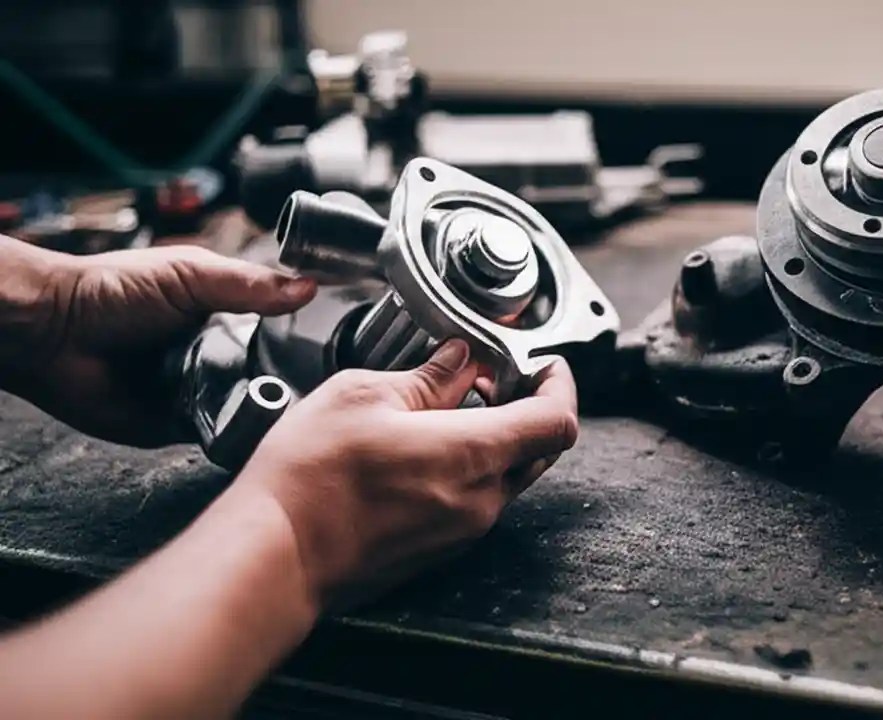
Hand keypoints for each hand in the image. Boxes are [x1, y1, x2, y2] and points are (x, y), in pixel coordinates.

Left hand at [0, 238, 315, 445]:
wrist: (55, 333)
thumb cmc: (111, 291)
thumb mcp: (189, 275)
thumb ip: (248, 284)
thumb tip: (308, 288)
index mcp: (225, 315)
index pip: (281, 330)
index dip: (309, 338)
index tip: (344, 345)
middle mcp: (218, 356)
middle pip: (274, 374)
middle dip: (295, 379)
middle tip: (326, 384)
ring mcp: (202, 392)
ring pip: (253, 408)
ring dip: (269, 408)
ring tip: (297, 407)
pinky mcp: (181, 427)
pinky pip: (221, 434)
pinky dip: (236, 433)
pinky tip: (259, 426)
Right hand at [232, 339, 578, 606]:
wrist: (276, 556)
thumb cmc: (310, 479)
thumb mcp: (364, 396)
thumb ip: (428, 378)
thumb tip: (460, 362)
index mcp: (475, 453)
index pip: (557, 419)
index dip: (560, 384)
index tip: (544, 364)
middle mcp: (482, 498)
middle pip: (540, 448)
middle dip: (529, 408)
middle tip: (494, 379)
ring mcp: (463, 530)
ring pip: (508, 475)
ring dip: (496, 438)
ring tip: (448, 410)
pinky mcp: (440, 549)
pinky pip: (477, 500)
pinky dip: (470, 468)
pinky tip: (426, 449)